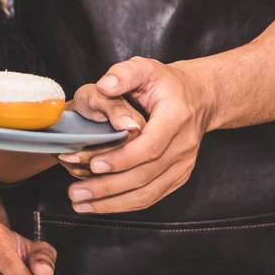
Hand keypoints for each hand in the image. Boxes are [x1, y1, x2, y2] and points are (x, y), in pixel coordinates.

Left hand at [62, 57, 213, 213]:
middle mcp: (183, 146)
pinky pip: (151, 197)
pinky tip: (100, 205)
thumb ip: (124, 74)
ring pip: (147, 193)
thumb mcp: (146, 68)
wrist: (199, 98)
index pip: (150, 146)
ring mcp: (182, 165)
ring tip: (80, 203)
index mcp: (175, 118)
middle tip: (76, 192)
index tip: (95, 165)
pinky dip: (124, 205)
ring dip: (112, 203)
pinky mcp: (178, 177)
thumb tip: (104, 85)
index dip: (122, 158)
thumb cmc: (166, 84)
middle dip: (108, 186)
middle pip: (145, 175)